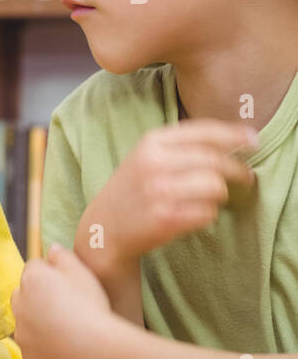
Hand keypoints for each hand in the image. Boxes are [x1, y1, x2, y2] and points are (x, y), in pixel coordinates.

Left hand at [12, 244, 121, 358]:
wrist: (94, 348)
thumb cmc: (90, 305)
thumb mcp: (81, 272)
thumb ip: (63, 256)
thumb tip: (51, 249)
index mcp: (31, 279)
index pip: (35, 267)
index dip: (52, 273)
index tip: (68, 283)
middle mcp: (19, 303)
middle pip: (25, 293)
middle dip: (39, 295)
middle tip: (66, 303)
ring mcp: (21, 331)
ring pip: (27, 320)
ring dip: (40, 320)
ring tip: (67, 325)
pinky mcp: (27, 354)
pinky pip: (34, 345)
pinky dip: (45, 344)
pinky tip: (65, 344)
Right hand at [84, 119, 255, 269]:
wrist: (104, 226)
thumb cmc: (134, 188)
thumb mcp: (147, 156)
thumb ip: (183, 145)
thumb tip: (238, 137)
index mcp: (151, 143)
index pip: (205, 132)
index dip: (235, 135)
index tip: (254, 141)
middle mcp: (154, 164)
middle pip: (216, 161)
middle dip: (238, 170)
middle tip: (246, 177)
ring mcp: (159, 192)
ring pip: (216, 187)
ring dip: (220, 195)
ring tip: (209, 199)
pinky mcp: (165, 218)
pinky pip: (208, 213)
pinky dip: (207, 214)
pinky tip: (192, 214)